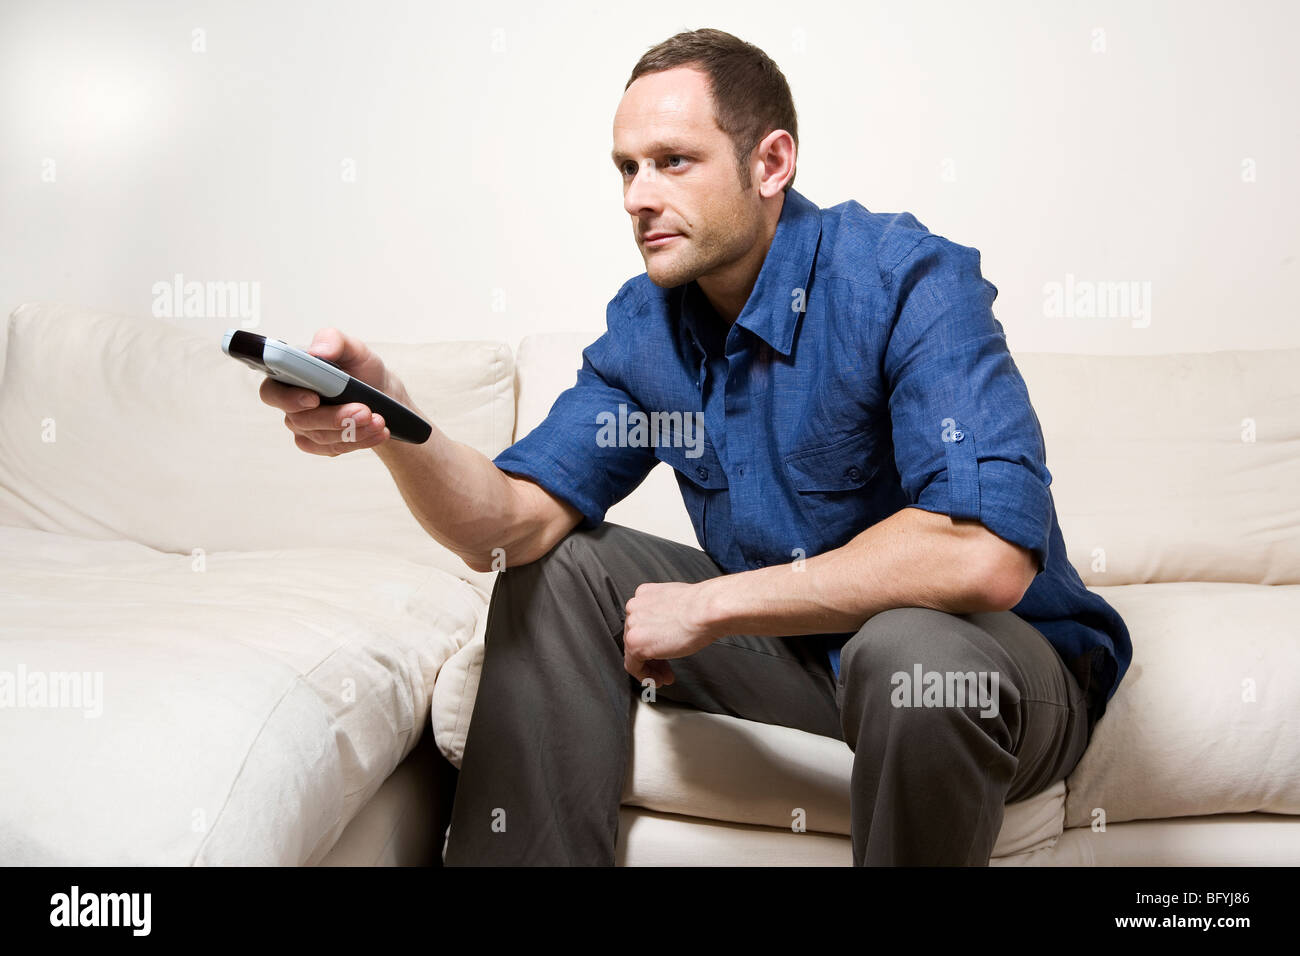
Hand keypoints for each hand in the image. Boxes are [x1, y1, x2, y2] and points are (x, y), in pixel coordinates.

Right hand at [259, 327, 398, 456]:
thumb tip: (316, 352)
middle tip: (364, 411)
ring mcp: (304, 427)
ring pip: (321, 437)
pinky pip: (334, 448)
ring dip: (353, 430)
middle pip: (301, 419)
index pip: (272, 392)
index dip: (289, 398)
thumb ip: (333, 341)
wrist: (382, 394)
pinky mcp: (320, 444)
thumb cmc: (360, 369)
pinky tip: (378, 432)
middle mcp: (291, 404)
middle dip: (335, 417)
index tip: (314, 399)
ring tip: (378, 420)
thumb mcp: (353, 348)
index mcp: (289, 376)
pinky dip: (360, 441)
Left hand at [622, 581, 714, 687]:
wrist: (706, 611)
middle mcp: (634, 607)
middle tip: (665, 668)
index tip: (664, 650)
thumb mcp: (678, 605)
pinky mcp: (635, 643)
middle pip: (637, 638)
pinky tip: (658, 680)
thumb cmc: (701, 608)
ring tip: (663, 677)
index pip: (642, 623)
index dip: (654, 640)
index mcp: (644, 594)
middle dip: (653, 656)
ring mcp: (632, 625)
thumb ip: (666, 615)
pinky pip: (633, 666)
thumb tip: (668, 630)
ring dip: (650, 668)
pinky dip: (645, 676)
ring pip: (634, 652)